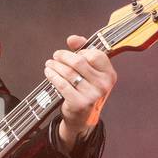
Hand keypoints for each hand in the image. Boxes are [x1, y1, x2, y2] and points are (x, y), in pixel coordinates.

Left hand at [44, 34, 117, 150]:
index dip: (82, 51)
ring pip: (68, 73)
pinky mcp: (79, 103)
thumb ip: (84, 51)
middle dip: (64, 56)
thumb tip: (72, 39)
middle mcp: (103, 85)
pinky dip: (52, 76)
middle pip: (79, 62)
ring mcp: (92, 95)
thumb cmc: (87, 90)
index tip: (73, 53)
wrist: (83, 118)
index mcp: (109, 74)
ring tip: (50, 63)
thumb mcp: (91, 72)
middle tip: (56, 55)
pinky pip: (62, 84)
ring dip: (55, 65)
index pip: (96, 55)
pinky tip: (48, 72)